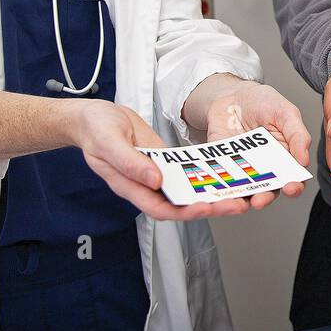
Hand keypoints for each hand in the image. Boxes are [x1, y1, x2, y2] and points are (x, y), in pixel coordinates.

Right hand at [72, 100, 253, 220]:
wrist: (93, 117)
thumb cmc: (95, 129)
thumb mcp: (108, 141)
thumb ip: (129, 162)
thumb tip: (155, 180)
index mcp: (131, 186)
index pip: (161, 208)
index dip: (185, 212)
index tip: (207, 208)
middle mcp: (146, 185)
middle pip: (181, 205)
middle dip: (209, 207)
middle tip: (236, 205)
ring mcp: (156, 174)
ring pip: (187, 191)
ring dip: (211, 194)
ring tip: (237, 194)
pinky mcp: (164, 161)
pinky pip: (186, 172)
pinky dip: (203, 175)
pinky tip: (223, 173)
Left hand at [203, 80, 311, 209]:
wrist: (232, 96)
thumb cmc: (263, 103)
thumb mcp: (285, 113)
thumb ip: (297, 135)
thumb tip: (305, 161)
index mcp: (286, 158)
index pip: (293, 179)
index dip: (294, 187)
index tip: (291, 187)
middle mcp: (266, 169)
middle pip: (268, 191)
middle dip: (264, 198)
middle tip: (260, 200)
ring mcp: (243, 170)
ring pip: (244, 192)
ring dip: (241, 201)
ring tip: (238, 203)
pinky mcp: (222, 168)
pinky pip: (221, 183)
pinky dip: (218, 192)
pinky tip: (217, 194)